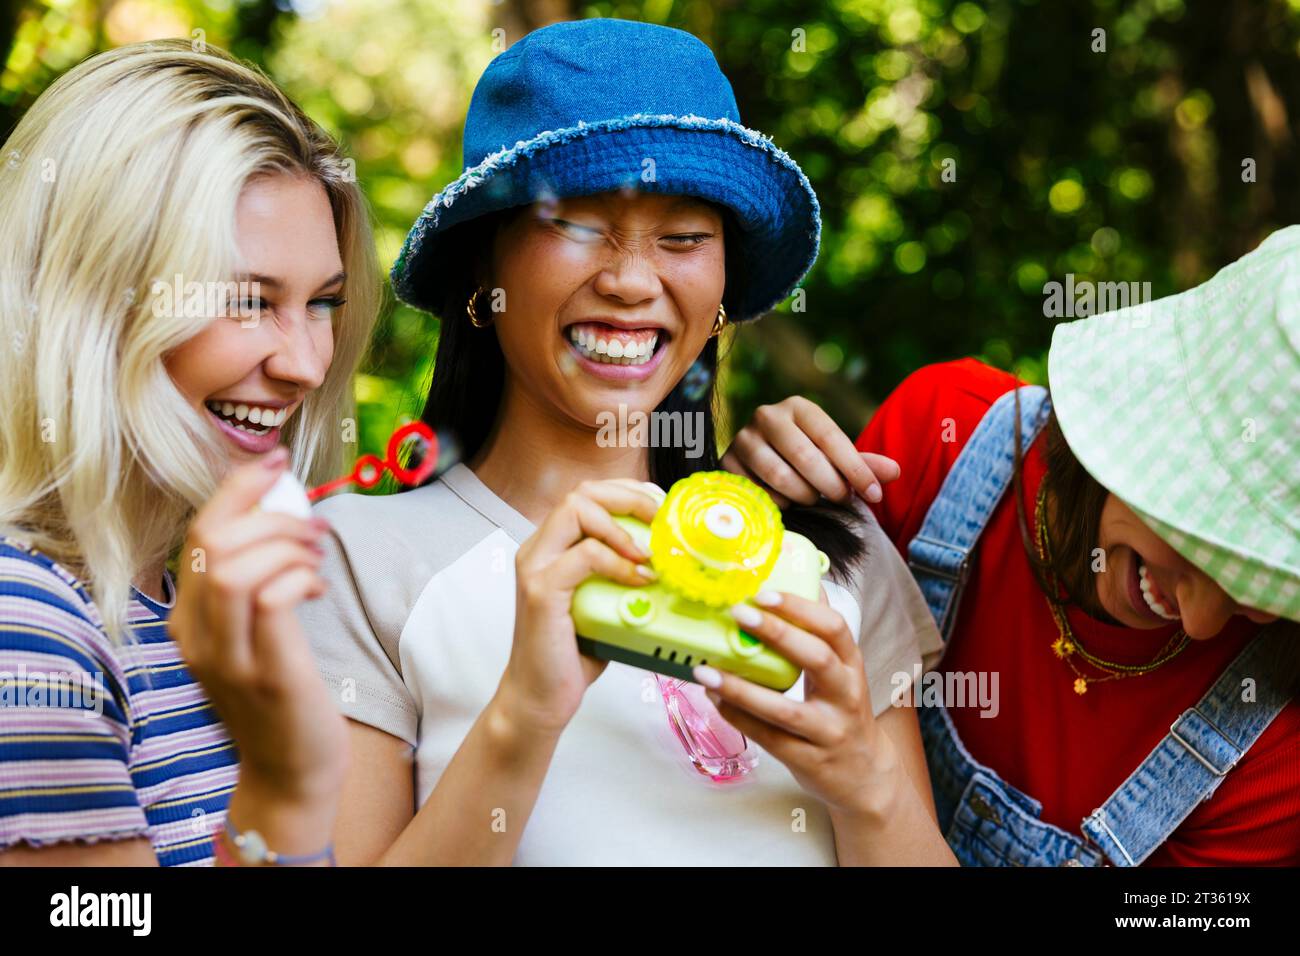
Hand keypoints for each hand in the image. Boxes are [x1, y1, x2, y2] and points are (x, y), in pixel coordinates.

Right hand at [170, 448, 347, 808]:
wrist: (290, 770)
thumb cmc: (282, 691)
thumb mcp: (255, 632)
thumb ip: (255, 580)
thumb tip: (283, 510)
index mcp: (188, 618)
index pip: (198, 533)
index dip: (237, 489)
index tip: (275, 463)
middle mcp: (196, 636)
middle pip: (211, 542)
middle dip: (270, 514)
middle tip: (313, 525)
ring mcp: (227, 658)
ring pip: (234, 568)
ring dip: (286, 544)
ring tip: (316, 557)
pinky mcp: (266, 675)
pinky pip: (269, 603)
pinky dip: (296, 577)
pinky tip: (317, 587)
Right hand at [497, 478, 660, 735]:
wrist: (541, 697)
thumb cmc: (576, 652)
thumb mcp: (607, 602)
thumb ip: (626, 574)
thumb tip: (675, 559)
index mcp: (554, 546)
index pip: (590, 494)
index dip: (631, 494)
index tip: (664, 511)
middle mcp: (540, 548)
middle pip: (582, 492)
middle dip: (630, 498)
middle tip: (663, 523)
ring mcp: (536, 567)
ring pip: (576, 510)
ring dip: (622, 526)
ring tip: (650, 554)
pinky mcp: (541, 592)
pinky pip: (583, 556)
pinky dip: (617, 563)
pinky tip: (639, 580)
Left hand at [693, 590, 898, 818]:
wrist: (866, 775)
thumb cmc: (843, 712)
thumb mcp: (843, 671)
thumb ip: (822, 632)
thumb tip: (805, 579)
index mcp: (852, 666)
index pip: (835, 629)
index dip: (801, 608)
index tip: (764, 592)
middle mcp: (846, 696)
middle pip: (819, 659)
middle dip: (779, 634)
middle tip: (739, 613)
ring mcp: (828, 731)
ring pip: (786, 709)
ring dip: (742, 688)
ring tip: (705, 669)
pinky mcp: (808, 761)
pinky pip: (769, 738)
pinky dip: (739, 718)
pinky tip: (714, 699)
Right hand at [720, 395, 898, 506]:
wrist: (756, 463)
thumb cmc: (804, 458)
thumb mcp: (834, 457)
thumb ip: (862, 465)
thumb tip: (895, 472)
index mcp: (798, 407)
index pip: (831, 437)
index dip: (856, 468)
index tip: (874, 495)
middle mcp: (767, 415)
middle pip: (804, 456)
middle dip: (829, 485)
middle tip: (841, 500)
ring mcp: (743, 438)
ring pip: (779, 475)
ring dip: (804, 495)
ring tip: (812, 498)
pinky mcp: (727, 463)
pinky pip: (758, 491)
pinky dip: (778, 502)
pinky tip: (786, 501)